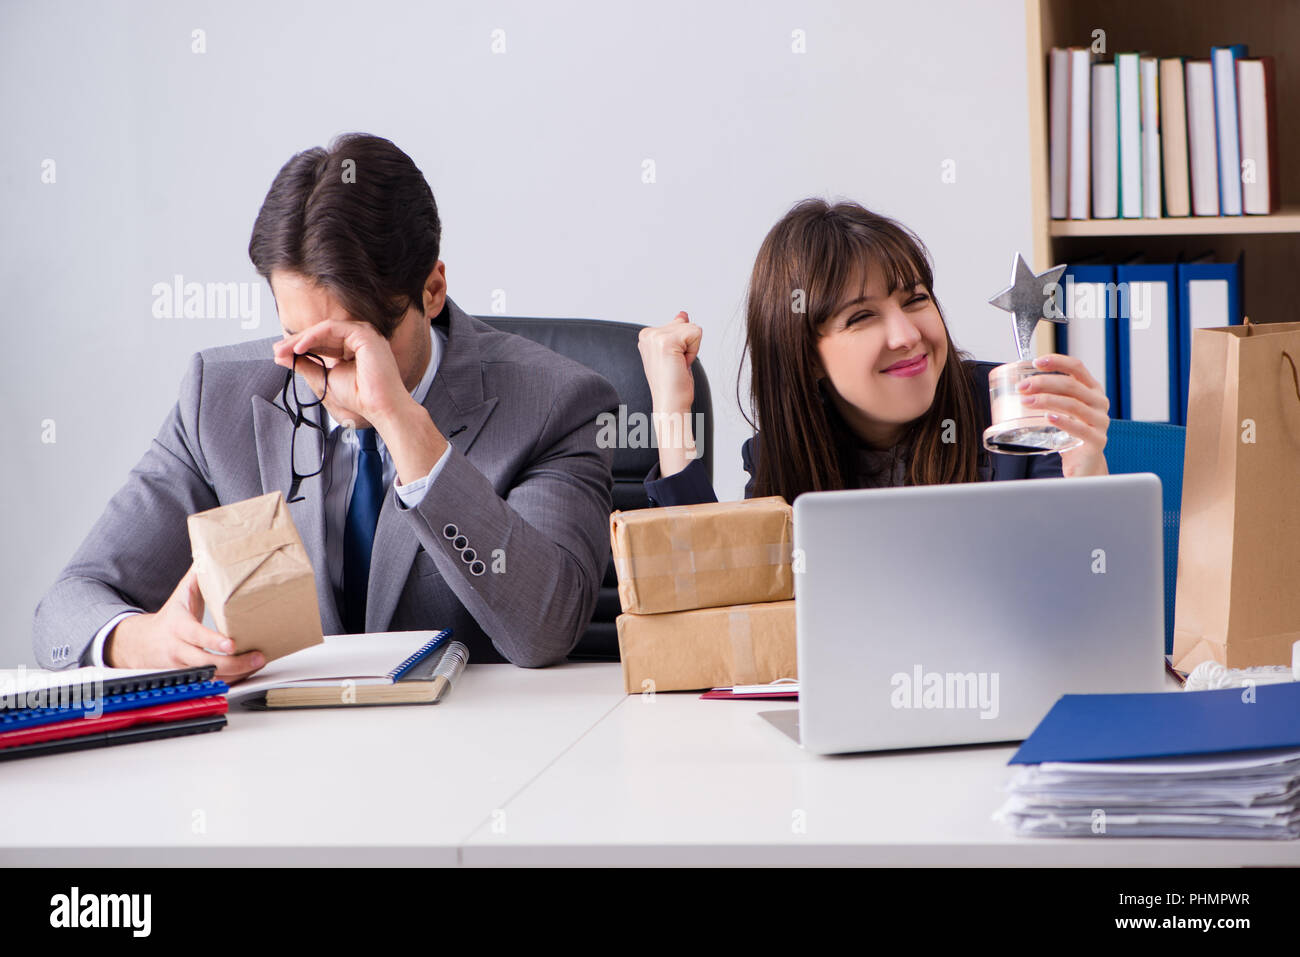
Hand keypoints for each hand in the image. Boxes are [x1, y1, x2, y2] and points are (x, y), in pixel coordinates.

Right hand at [104, 565, 265, 682]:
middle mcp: (179, 649)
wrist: (141, 643)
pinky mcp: (189, 676)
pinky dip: (230, 680)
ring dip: (237, 674)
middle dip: (235, 663)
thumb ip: (199, 575)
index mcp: (178, 627)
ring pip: (210, 676)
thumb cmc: (170, 616)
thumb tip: (212, 550)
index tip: (231, 644)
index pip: (196, 636)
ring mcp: (183, 666)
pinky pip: (210, 682)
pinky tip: (246, 673)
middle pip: (207, 662)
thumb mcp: (182, 594)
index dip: (213, 641)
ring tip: (258, 663)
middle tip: (258, 657)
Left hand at [272, 319, 411, 429]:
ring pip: (324, 329)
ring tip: (285, 350)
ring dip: (301, 338)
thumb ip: (305, 366)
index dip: (300, 346)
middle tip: (277, 350)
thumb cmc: (361, 398)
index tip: (280, 354)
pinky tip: (299, 348)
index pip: (322, 342)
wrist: (379, 408)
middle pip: (321, 334)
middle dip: (296, 342)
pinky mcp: (364, 334)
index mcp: (353, 348)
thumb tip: (282, 356)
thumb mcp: (324, 379)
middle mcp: (359, 338)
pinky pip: (331, 328)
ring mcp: (363, 334)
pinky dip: (313, 337)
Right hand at [638, 312, 702, 477]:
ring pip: (692, 328)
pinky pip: (696, 332)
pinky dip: (694, 351)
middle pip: (686, 324)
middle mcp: (647, 334)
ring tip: (678, 366)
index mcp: (646, 336)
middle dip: (688, 346)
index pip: (679, 325)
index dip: (683, 345)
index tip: (673, 362)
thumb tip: (682, 314)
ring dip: (691, 350)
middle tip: (676, 366)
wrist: (670, 405)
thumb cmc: (673, 385)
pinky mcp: (666, 341)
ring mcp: (655, 337)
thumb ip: (677, 331)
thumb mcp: (675, 353)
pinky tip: (682, 365)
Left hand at [1019, 354, 1109, 477]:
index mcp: (1091, 390)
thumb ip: (1050, 396)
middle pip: (1071, 385)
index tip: (1036, 362)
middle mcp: (1099, 402)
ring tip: (1027, 401)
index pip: (1077, 368)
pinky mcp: (1097, 440)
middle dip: (1043, 383)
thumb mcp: (1062, 410)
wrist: (1084, 464)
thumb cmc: (1070, 434)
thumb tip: (1020, 385)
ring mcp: (1100, 422)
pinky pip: (1079, 428)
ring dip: (1047, 400)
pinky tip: (1048, 418)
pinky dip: (1063, 421)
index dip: (1057, 361)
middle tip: (1022, 387)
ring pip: (1073, 404)